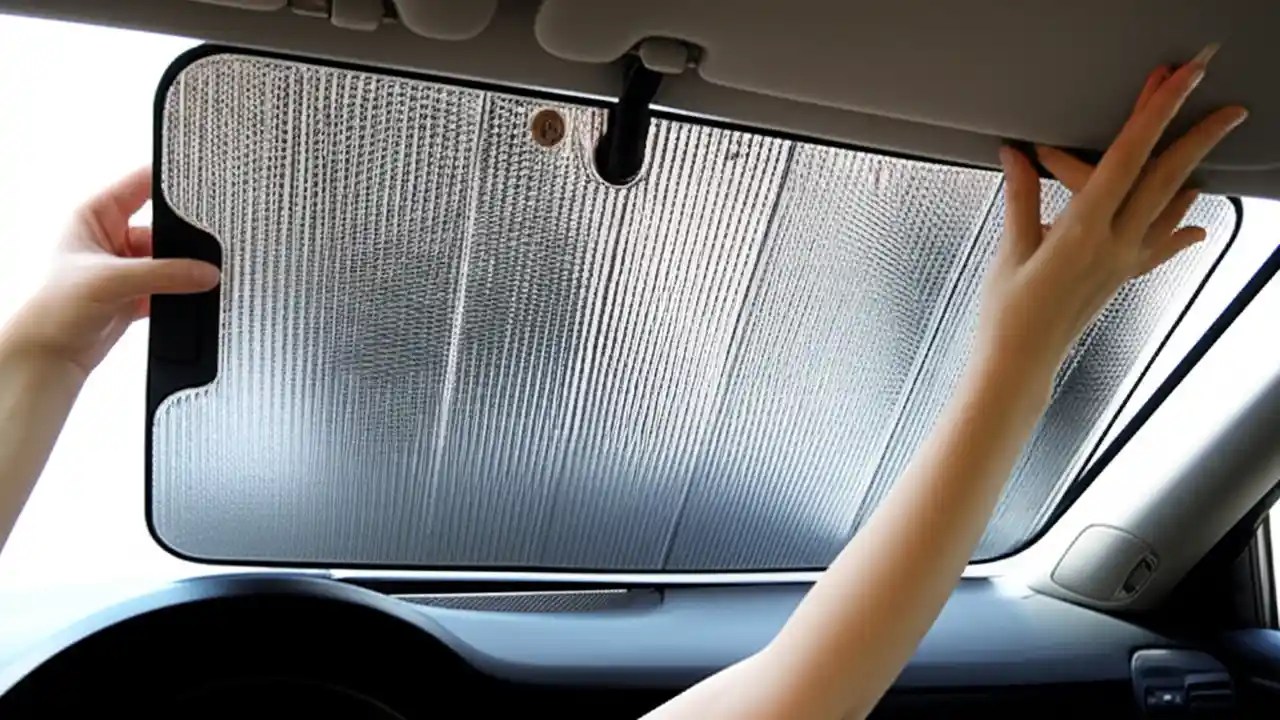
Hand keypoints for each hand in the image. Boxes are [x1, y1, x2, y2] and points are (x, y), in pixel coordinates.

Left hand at [2, 166, 219, 376]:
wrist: (51, 355)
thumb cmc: (58, 307)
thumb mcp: (112, 280)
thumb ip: (165, 273)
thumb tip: (208, 272)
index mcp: (95, 216)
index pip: (138, 186)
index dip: (168, 181)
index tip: (203, 180)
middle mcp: (111, 237)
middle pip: (160, 226)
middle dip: (185, 235)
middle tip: (217, 237)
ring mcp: (125, 267)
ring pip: (168, 259)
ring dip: (185, 267)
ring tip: (211, 269)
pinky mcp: (136, 294)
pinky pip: (169, 285)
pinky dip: (184, 290)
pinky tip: (201, 292)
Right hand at [978, 45, 1246, 377]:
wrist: (1020, 362)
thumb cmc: (1009, 313)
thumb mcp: (1010, 249)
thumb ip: (1021, 196)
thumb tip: (1016, 153)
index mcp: (1082, 230)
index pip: (1126, 158)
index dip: (1154, 114)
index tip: (1176, 83)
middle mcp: (1113, 244)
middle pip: (1164, 177)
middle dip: (1194, 135)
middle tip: (1223, 106)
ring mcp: (1123, 261)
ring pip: (1168, 207)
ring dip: (1188, 172)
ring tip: (1207, 142)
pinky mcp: (1121, 277)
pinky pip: (1160, 247)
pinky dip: (1179, 231)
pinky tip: (1195, 226)